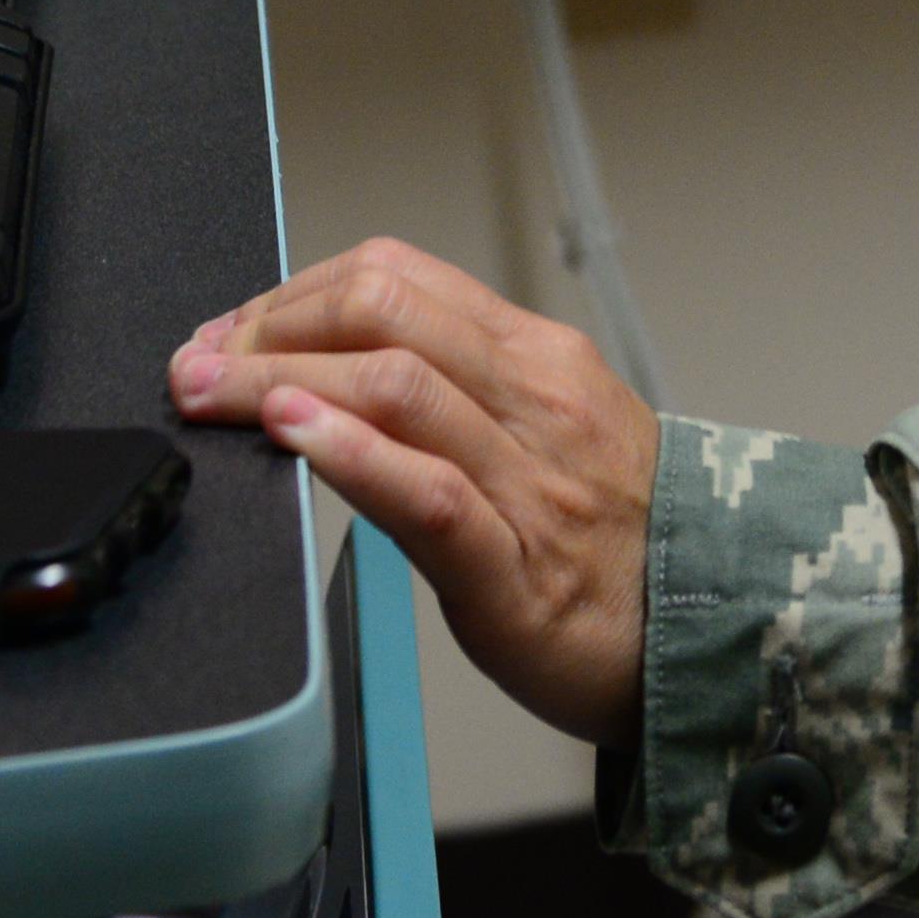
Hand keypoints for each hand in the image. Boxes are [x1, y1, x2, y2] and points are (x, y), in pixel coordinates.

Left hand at [174, 238, 653, 748]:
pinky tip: (294, 438)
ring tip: (212, 392)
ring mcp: (528, 480)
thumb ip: (460, 399)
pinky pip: (427, 492)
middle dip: (267, 327)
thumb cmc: (624, 546)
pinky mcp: (515, 570)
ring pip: (393, 383)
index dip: (294, 292)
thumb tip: (338, 376)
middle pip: (383, 311)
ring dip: (276, 378)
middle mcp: (534, 400)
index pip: (398, 278)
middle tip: (198, 364)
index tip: (232, 329)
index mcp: (536, 360)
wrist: (721, 639)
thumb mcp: (551, 438)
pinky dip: (350, 453)